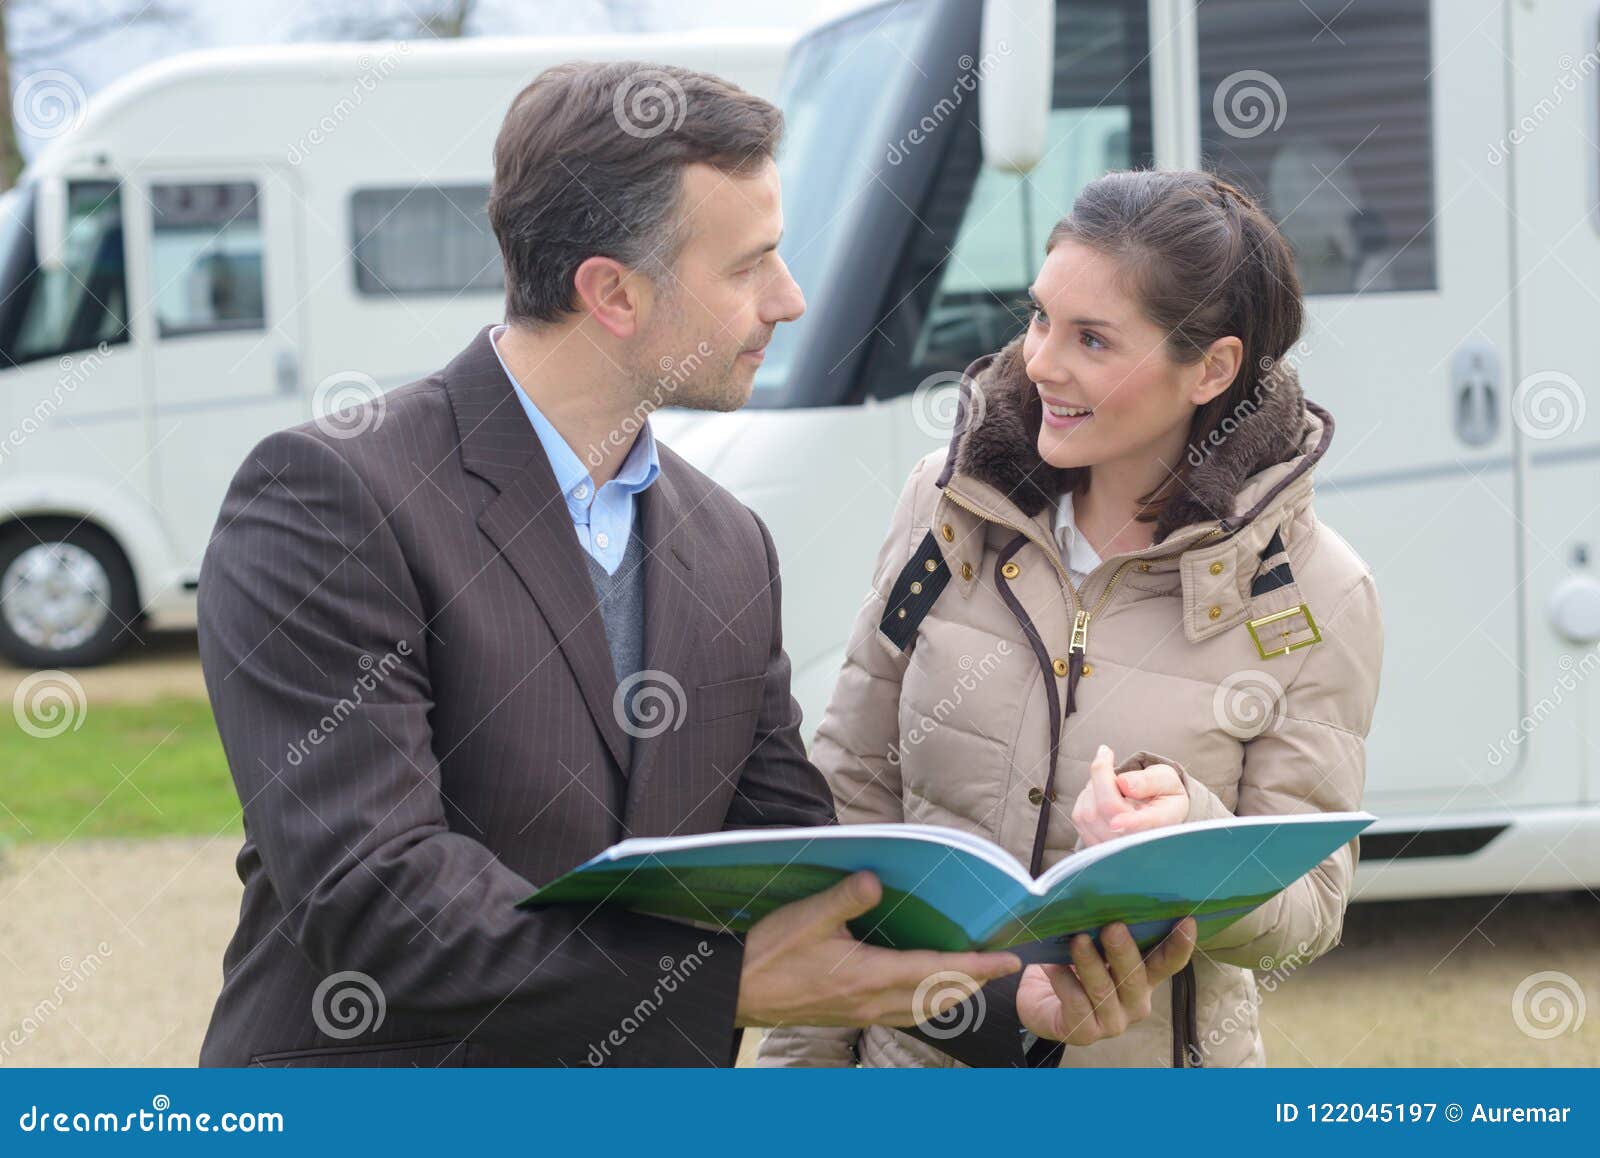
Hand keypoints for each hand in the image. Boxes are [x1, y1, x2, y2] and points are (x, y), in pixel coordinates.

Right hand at [734, 870, 1021, 1027]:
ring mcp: (860, 1012)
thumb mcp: (805, 916)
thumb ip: (844, 898)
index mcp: (868, 975)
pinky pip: (900, 1015)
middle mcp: (871, 1000)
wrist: (735, 990)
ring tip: (971, 978)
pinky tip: (922, 991)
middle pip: (938, 997)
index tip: (1007, 961)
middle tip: (1000, 968)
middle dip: (974, 983)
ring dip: (952, 995)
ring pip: (922, 1011)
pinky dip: (924, 1003)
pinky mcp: (848, 1014)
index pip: (937, 971)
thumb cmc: (767, 954)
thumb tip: (875, 880)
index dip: (977, 966)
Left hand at [1016, 918, 1197, 1044]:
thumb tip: (1109, 899)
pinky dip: (1063, 980)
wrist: (1042, 1001)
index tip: (1186, 921)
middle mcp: (1134, 1003)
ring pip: (1103, 990)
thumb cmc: (1075, 967)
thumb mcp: (1096, 948)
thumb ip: (1108, 933)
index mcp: (1144, 979)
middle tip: (1113, 927)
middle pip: (1135, 978)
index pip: (1168, 964)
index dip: (1180, 945)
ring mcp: (1112, 1022)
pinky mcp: (1085, 1032)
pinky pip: (1076, 1004)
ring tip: (1077, 940)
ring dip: (1090, 963)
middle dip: (1124, 951)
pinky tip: (1051, 964)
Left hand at [1071, 744, 1187, 846]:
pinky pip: (1079, 816)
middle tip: (1107, 756)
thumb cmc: (1163, 795)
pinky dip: (1085, 798)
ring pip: (1089, 812)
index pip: (1144, 824)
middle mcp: (1137, 840)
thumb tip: (1124, 783)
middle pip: (1107, 807)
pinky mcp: (1095, 844)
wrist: (1157, 813)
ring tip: (1110, 782)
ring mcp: (1114, 846)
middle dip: (1101, 775)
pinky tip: (1101, 795)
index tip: (1116, 822)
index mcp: (1161, 823)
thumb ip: (1150, 780)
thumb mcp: (1167, 781)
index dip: (1130, 823)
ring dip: (1092, 787)